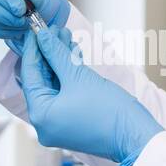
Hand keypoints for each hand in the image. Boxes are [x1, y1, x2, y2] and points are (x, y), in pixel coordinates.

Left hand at [18, 28, 162, 165]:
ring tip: (66, 36)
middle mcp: (44, 123)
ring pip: (53, 86)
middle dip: (49, 53)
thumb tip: (43, 36)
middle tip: (54, 30)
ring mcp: (58, 124)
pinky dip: (67, 76)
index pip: (30, 75)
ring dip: (59, 61)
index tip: (36, 29)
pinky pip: (64, 94)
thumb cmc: (108, 111)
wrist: (136, 136)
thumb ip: (57, 54)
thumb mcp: (78, 76)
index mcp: (40, 115)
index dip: (34, 49)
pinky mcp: (71, 122)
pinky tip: (73, 55)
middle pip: (41, 80)